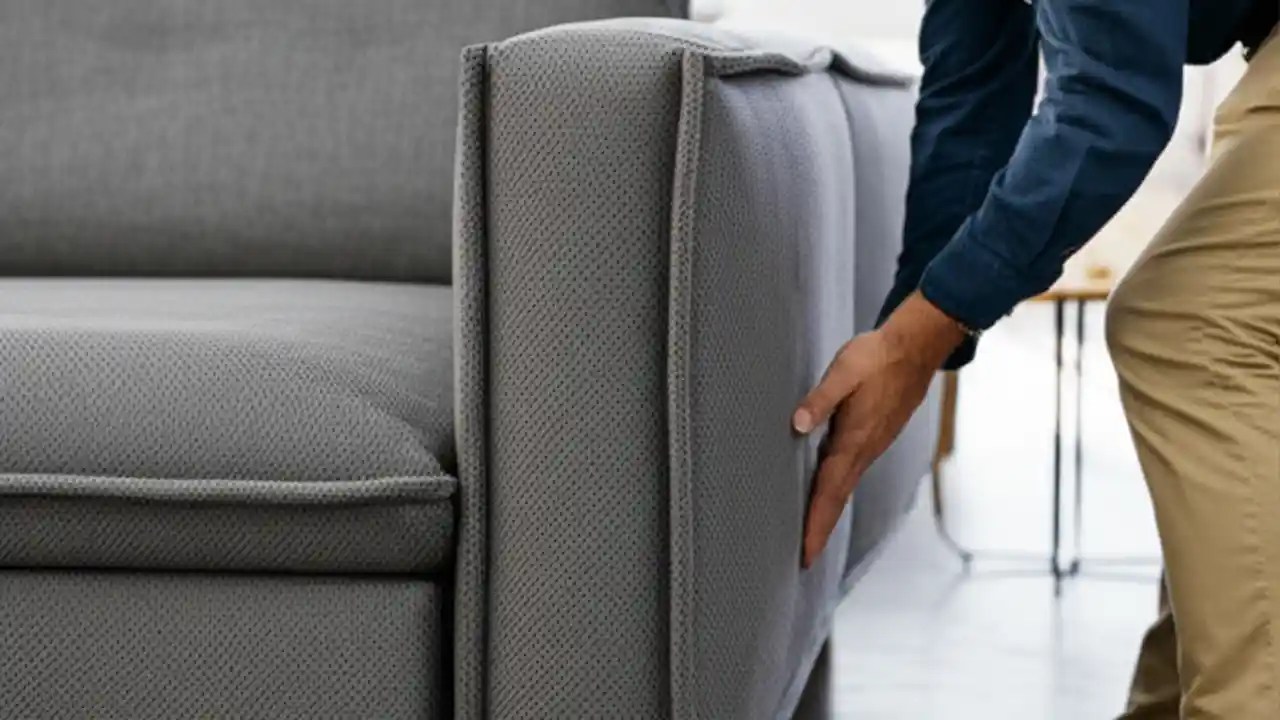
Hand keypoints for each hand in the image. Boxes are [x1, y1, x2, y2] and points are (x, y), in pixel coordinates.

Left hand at [793, 292, 965, 567]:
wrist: (915, 349)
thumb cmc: (876, 357)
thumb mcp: (843, 372)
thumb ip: (820, 399)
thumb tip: (797, 425)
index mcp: (853, 440)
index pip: (830, 492)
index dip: (816, 524)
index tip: (806, 554)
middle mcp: (863, 450)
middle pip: (837, 499)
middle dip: (820, 529)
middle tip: (804, 559)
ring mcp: (870, 446)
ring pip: (844, 488)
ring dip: (827, 513)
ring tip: (810, 534)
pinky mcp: (873, 438)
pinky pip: (850, 474)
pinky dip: (836, 492)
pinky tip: (827, 493)